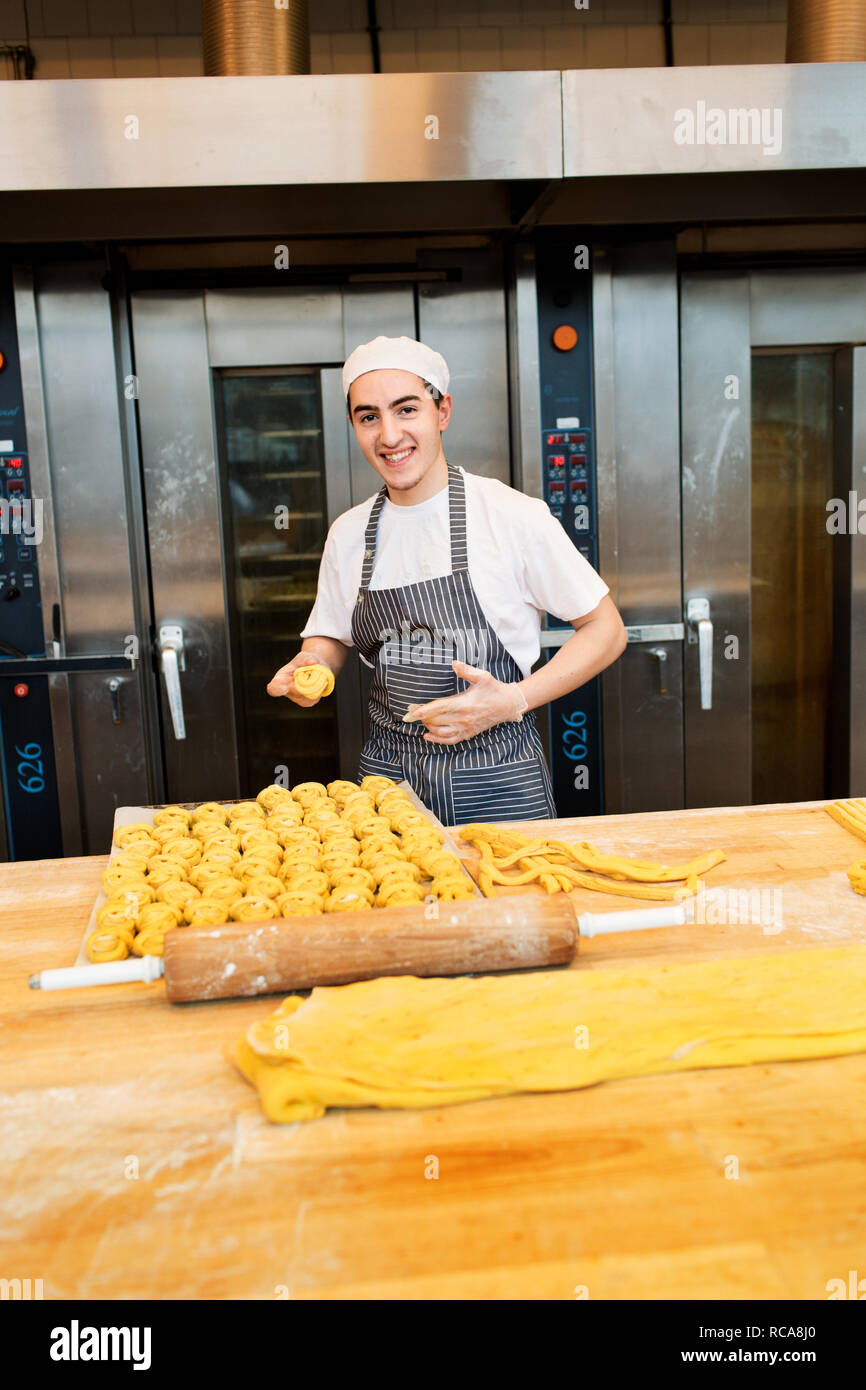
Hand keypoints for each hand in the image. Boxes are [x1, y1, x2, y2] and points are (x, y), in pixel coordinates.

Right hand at [267, 651, 331, 707]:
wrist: (314, 669)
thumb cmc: (304, 662)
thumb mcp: (304, 656)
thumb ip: (307, 658)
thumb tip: (312, 662)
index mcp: (280, 679)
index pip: (274, 688)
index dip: (278, 689)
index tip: (285, 686)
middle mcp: (286, 692)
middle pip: (296, 691)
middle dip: (305, 680)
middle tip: (309, 671)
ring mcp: (297, 699)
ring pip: (308, 694)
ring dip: (314, 683)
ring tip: (313, 675)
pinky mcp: (307, 702)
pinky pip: (315, 696)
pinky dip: (319, 687)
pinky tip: (317, 681)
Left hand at [403, 660, 528, 743]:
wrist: (508, 705)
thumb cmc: (494, 689)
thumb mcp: (483, 676)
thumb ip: (467, 670)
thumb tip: (454, 663)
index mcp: (464, 704)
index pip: (439, 708)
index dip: (424, 710)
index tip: (412, 711)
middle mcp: (463, 718)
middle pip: (436, 720)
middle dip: (422, 716)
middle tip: (411, 711)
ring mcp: (465, 728)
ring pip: (440, 732)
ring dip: (428, 726)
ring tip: (421, 719)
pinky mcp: (468, 734)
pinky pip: (450, 740)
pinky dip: (437, 740)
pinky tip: (427, 736)